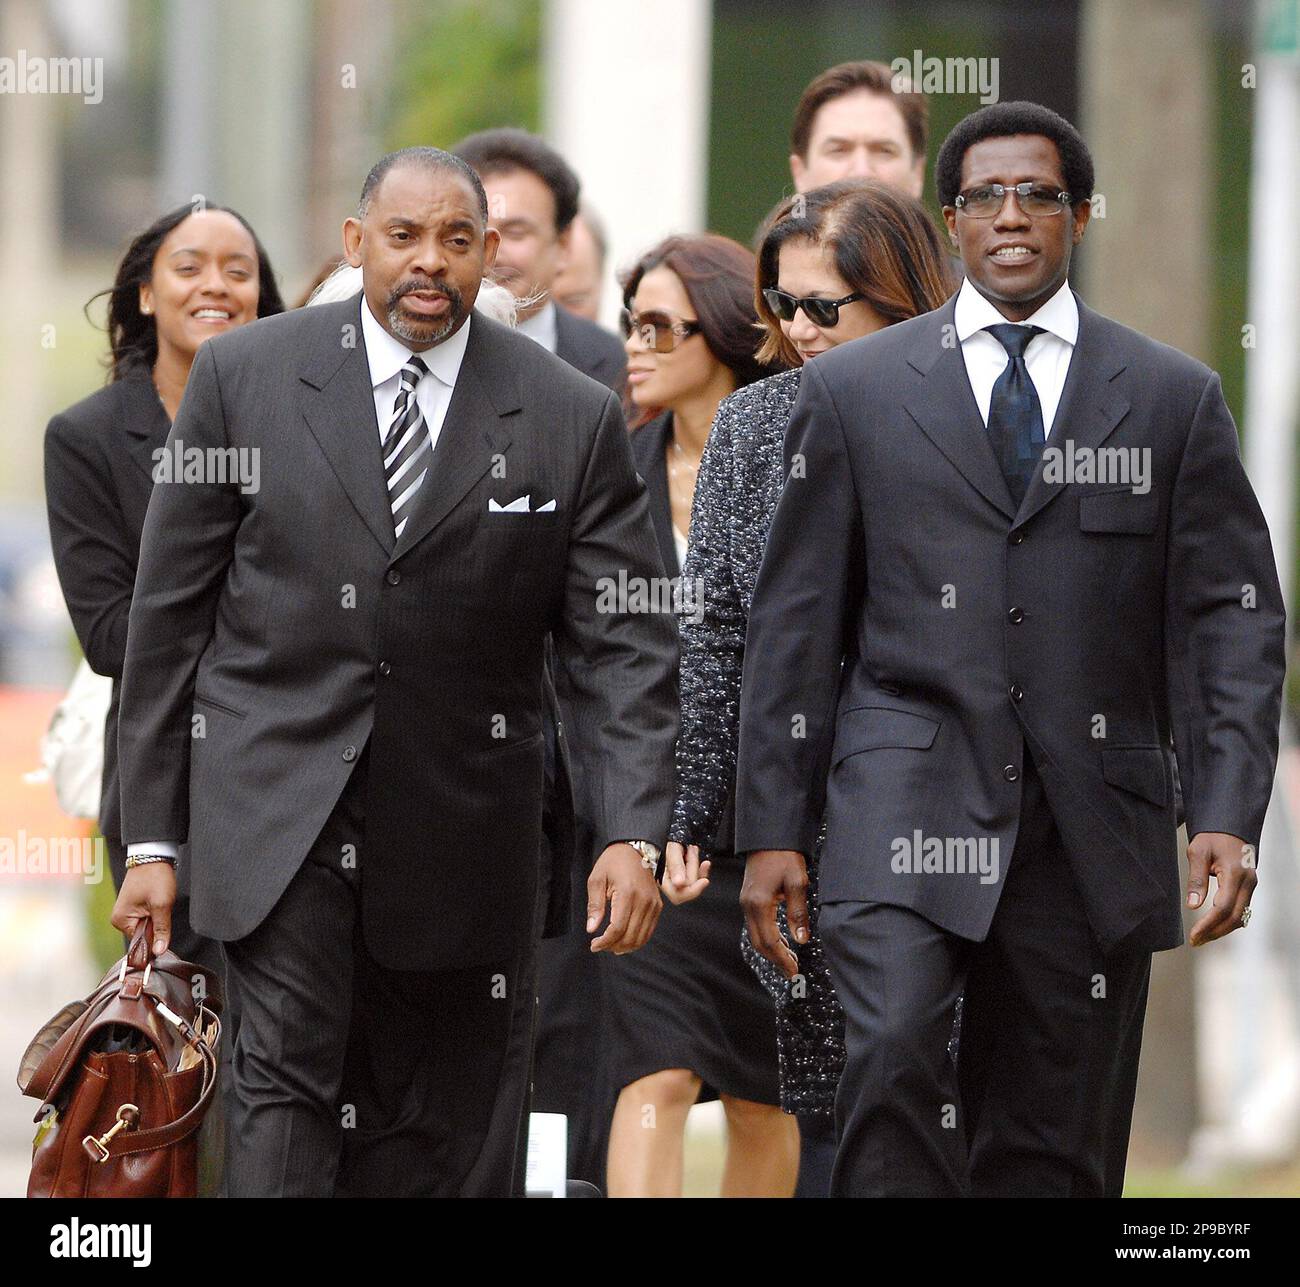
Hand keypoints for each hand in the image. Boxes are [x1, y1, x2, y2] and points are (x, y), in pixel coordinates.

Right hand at [111, 862, 176, 954]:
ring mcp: (126, 912)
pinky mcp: (134, 906)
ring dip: (157, 919)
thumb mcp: (161, 904)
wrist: (154, 856)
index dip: (154, 939)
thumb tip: (159, 951)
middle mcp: (120, 919)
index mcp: (121, 921)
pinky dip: (156, 913)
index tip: (164, 930)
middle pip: (144, 934)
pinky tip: (158, 901)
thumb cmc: (155, 877)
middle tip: (161, 909)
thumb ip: (161, 929)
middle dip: (156, 926)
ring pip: (148, 925)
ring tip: (159, 903)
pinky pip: (148, 917)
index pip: (140, 942)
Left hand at [587, 843, 661, 953]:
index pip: (617, 928)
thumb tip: (591, 929)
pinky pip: (649, 930)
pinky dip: (637, 940)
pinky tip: (624, 940)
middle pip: (630, 936)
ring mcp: (653, 904)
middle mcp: (644, 901)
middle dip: (613, 946)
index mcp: (627, 893)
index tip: (594, 945)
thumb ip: (594, 906)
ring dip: (625, 946)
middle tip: (599, 945)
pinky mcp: (658, 906)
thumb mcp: (597, 880)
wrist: (634, 849)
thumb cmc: (613, 862)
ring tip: (611, 945)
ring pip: (641, 937)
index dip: (605, 942)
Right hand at [662, 841, 710, 904]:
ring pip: (694, 882)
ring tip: (690, 850)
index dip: (692, 890)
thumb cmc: (664, 838)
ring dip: (695, 864)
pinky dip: (702, 870)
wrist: (666, 832)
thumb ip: (675, 866)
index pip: (677, 895)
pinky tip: (705, 863)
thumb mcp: (671, 849)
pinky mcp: (684, 875)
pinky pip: (696, 879)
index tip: (704, 881)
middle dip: (693, 868)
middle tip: (690, 851)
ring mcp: (676, 879)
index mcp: (661, 879)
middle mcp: (668, 882)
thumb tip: (679, 883)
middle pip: (688, 887)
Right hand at [740, 849, 808, 980]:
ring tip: (789, 960)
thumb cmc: (784, 856)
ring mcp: (746, 902)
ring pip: (755, 935)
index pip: (770, 941)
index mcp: (760, 904)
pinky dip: (767, 937)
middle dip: (775, 960)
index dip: (782, 959)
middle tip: (792, 972)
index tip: (794, 972)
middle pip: (759, 943)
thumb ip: (798, 912)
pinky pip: (755, 925)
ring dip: (771, 950)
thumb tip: (801, 939)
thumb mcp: (797, 882)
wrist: (769, 836)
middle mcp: (748, 906)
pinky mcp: (748, 898)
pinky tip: (781, 940)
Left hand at [1187, 831, 1256, 945]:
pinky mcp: (1249, 888)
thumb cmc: (1211, 838)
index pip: (1223, 907)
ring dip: (1222, 930)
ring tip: (1201, 938)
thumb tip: (1192, 905)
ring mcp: (1251, 886)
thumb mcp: (1198, 852)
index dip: (1208, 924)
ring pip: (1241, 917)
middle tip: (1195, 941)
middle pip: (1235, 917)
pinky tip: (1213, 927)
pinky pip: (1241, 910)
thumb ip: (1196, 878)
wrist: (1229, 828)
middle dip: (1215, 932)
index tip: (1194, 935)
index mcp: (1235, 873)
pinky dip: (1228, 921)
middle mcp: (1248, 882)